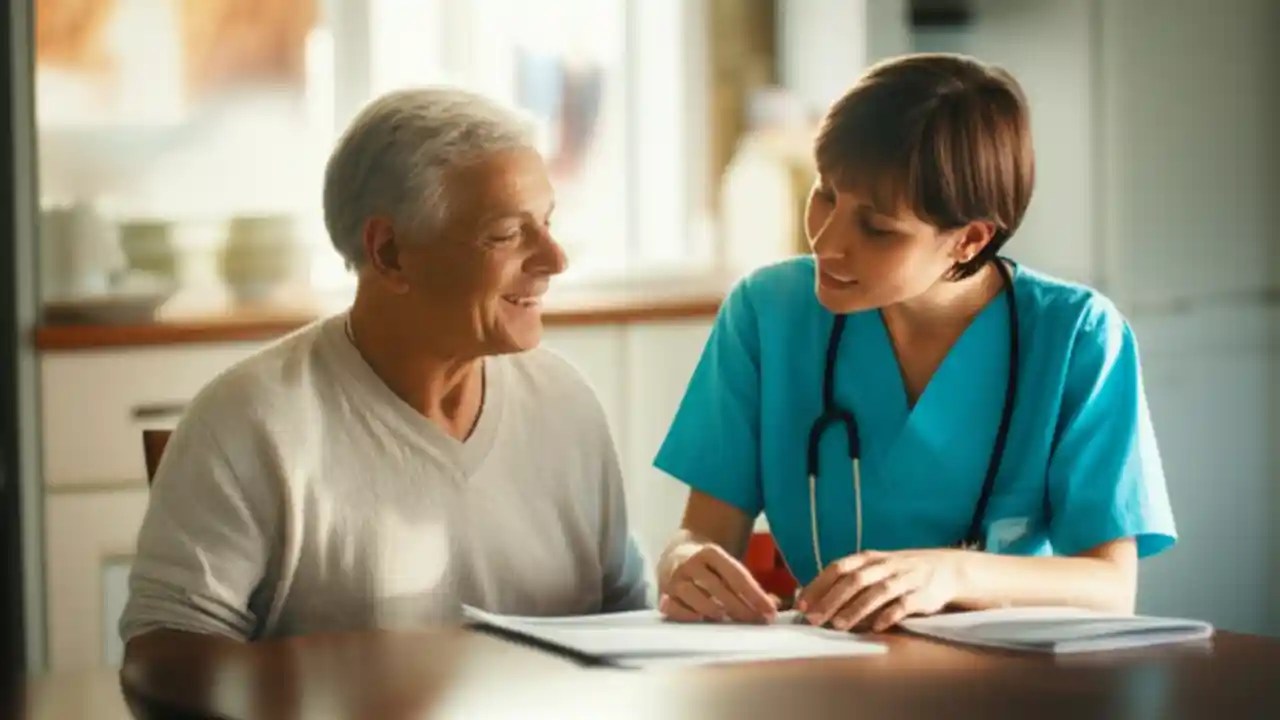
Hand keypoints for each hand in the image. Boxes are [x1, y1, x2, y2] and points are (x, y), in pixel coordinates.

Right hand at [658, 542, 778, 622]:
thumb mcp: (727, 567)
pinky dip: (687, 615)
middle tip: (756, 621)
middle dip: (740, 607)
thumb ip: (749, 586)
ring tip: (729, 621)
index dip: (755, 595)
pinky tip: (701, 620)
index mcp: (710, 552)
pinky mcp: (663, 594)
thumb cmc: (710, 568)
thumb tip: (774, 605)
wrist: (676, 554)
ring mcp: (675, 579)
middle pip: (718, 588)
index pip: (736, 575)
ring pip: (695, 596)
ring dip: (714, 610)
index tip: (770, 611)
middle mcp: (691, 563)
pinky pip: (673, 608)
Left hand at [796, 550, 963, 631]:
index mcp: (868, 558)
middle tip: (815, 620)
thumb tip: (812, 599)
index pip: (838, 568)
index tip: (802, 605)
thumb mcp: (874, 569)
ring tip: (839, 625)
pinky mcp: (922, 594)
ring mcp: (904, 578)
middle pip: (854, 580)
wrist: (945, 569)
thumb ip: (847, 580)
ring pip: (878, 592)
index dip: (818, 585)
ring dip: (856, 609)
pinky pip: (904, 604)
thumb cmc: (899, 572)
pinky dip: (889, 615)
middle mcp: (884, 565)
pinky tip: (876, 627)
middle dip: (832, 600)